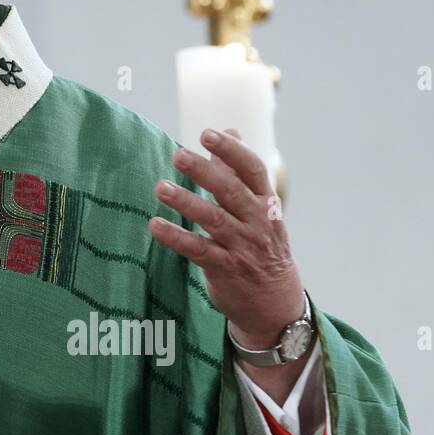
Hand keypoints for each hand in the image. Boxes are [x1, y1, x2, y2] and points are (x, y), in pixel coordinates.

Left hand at [148, 128, 304, 348]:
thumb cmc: (262, 246)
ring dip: (185, 202)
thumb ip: (239, 171)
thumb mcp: (259, 208)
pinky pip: (198, 250)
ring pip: (213, 219)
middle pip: (230, 192)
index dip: (232, 150)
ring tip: (159, 188)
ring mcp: (243, 246)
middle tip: (178, 155)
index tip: (208, 134)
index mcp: (266, 203)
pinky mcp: (226, 269)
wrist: (277, 304)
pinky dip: (177, 237)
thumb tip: (230, 130)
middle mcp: (257, 222)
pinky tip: (155, 225)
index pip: (253, 170)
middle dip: (205, 172)